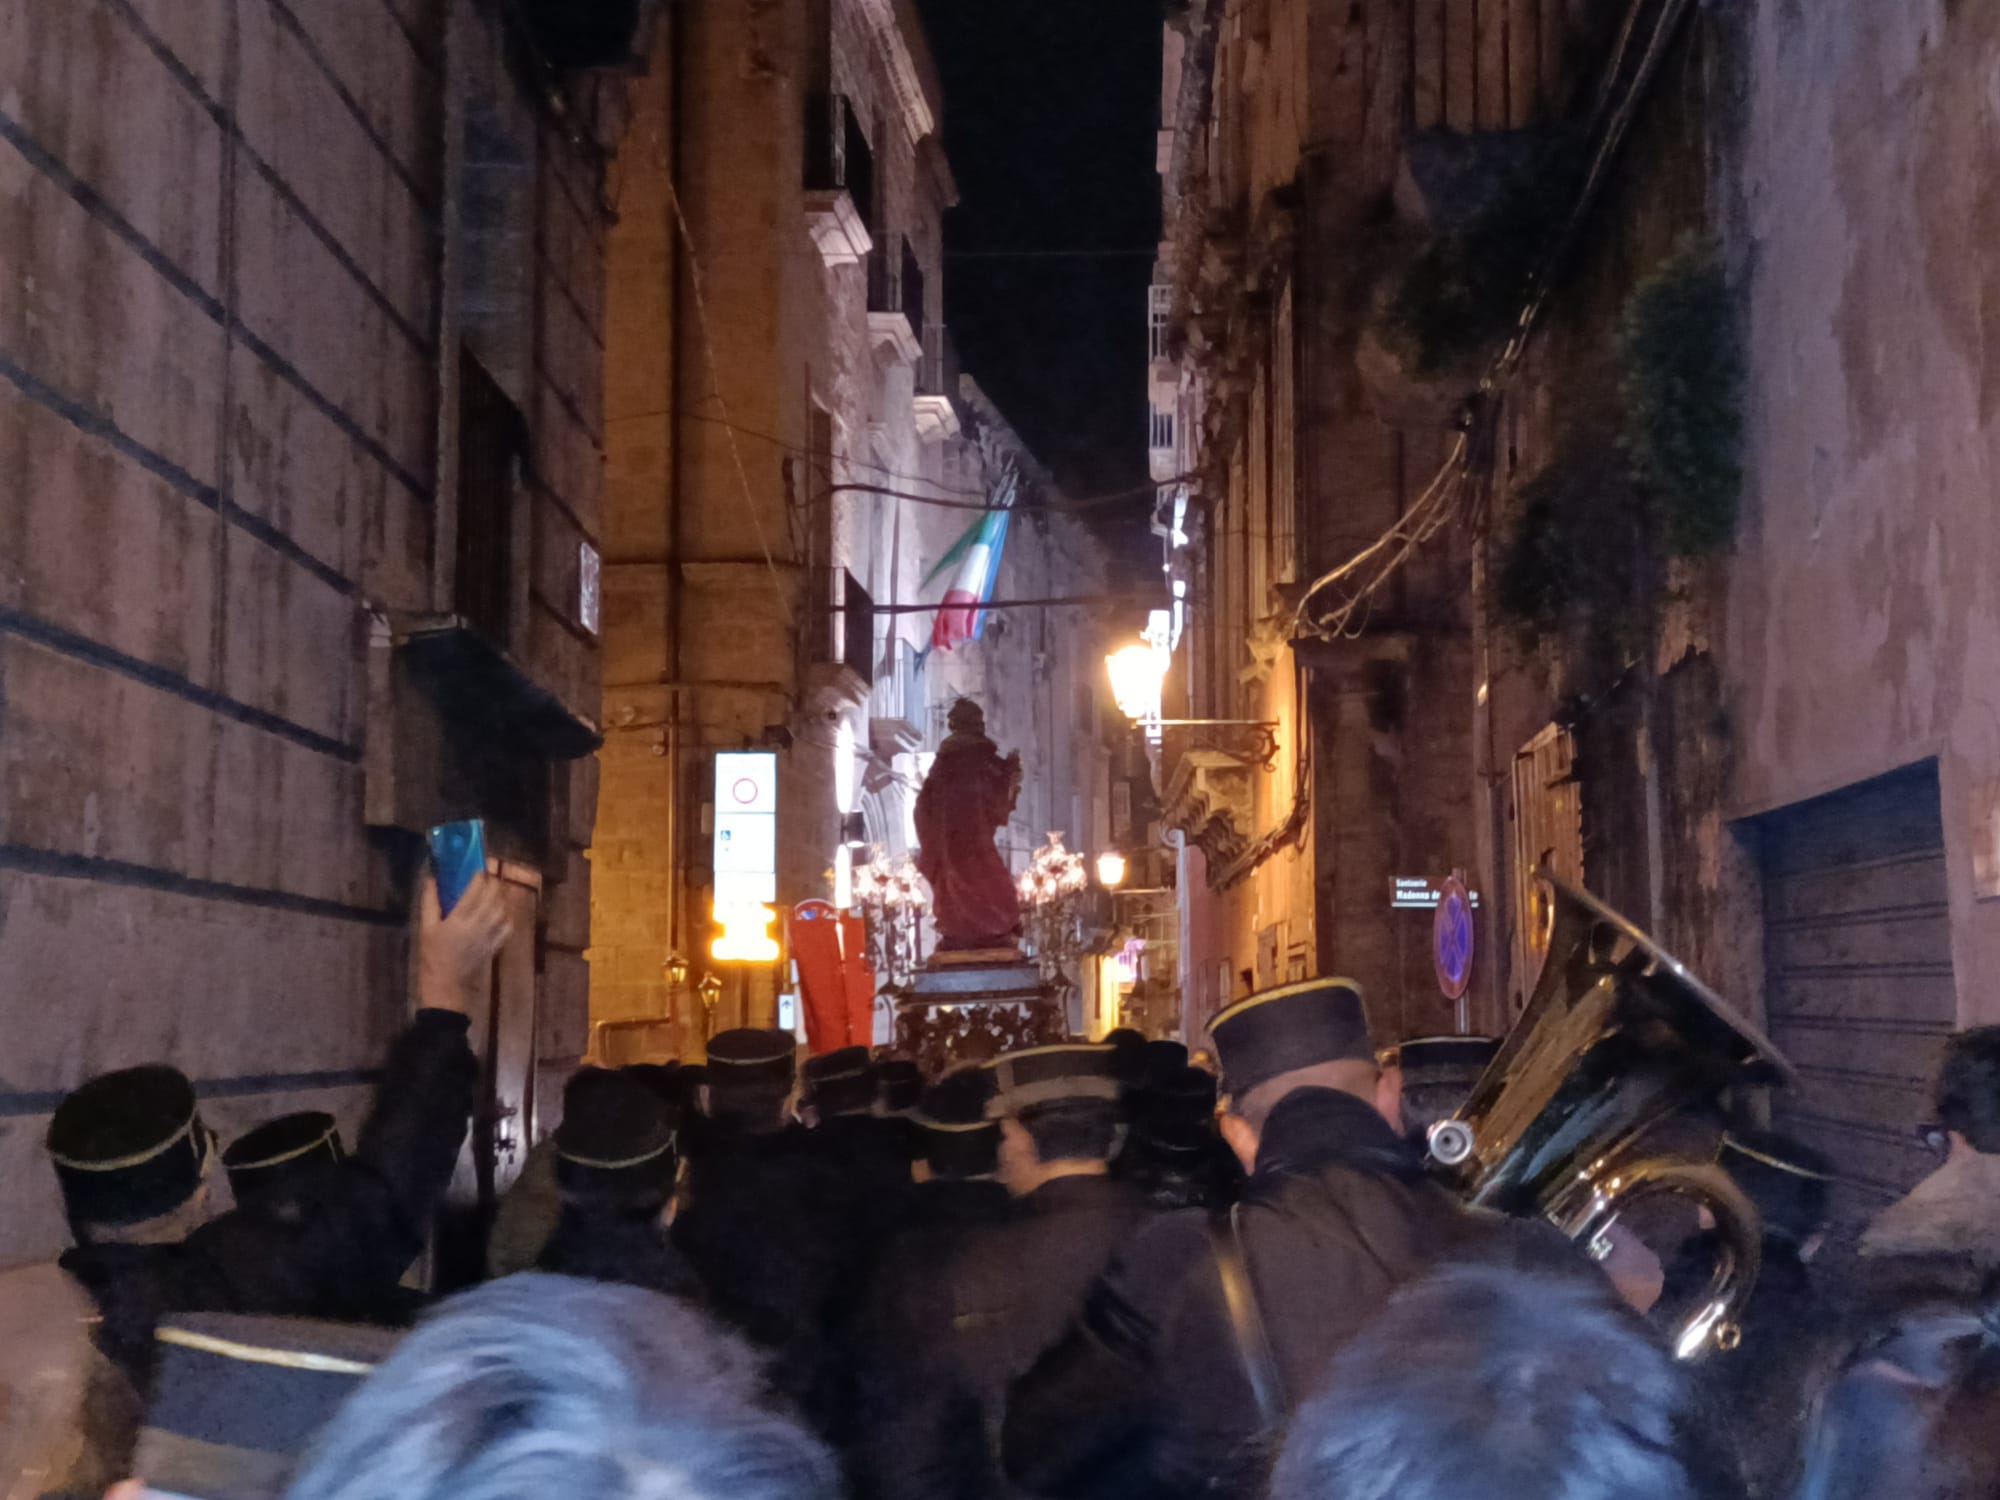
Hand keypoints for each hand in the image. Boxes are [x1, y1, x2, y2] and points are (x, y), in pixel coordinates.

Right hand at [416, 869, 511, 1013]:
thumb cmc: (432, 954)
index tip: (479, 869)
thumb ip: (430, 901)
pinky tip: (501, 913)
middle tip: (489, 878)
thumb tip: (430, 878)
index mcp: (459, 918)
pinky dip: (507, 917)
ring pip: (503, 911)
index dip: (479, 877)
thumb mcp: (426, 927)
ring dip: (501, 898)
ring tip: (495, 892)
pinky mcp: (494, 946)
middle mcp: (478, 924)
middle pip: (493, 898)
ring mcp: (489, 936)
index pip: (475, 891)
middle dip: (493, 884)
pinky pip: (507, 928)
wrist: (445, 983)